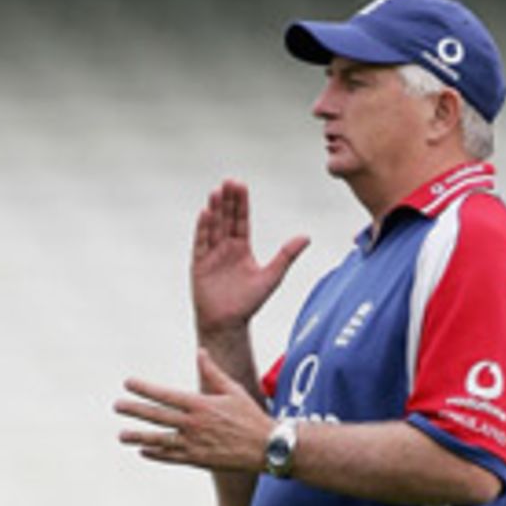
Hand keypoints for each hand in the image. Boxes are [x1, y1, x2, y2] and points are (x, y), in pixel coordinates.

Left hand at [116, 349, 271, 470]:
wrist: (267, 447)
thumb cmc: (251, 416)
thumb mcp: (233, 390)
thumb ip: (213, 372)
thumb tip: (200, 352)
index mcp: (201, 405)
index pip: (166, 395)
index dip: (145, 389)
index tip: (128, 383)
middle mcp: (194, 425)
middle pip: (157, 416)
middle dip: (135, 410)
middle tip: (117, 406)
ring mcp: (194, 444)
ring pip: (160, 440)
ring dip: (139, 437)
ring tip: (121, 435)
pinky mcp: (197, 461)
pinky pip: (171, 457)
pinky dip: (156, 454)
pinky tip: (143, 451)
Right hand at [192, 180, 309, 336]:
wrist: (228, 324)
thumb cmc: (249, 303)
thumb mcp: (271, 276)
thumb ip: (286, 255)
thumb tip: (306, 237)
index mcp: (242, 248)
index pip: (241, 220)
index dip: (241, 203)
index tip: (241, 185)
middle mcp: (226, 248)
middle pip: (226, 218)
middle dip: (228, 200)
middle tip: (229, 181)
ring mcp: (212, 255)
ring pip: (213, 227)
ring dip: (215, 209)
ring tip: (216, 192)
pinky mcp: (199, 265)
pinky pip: (201, 243)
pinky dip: (202, 228)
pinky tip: (205, 213)